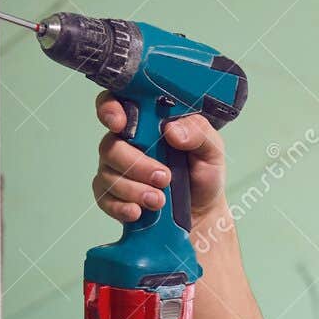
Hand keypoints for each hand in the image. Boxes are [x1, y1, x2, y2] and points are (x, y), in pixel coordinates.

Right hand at [91, 91, 227, 221]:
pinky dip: (121, 207)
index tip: (120, 123)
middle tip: (164, 177)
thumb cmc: (203, 174)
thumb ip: (198, 132)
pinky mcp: (114, 197)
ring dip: (134, 189)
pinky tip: (138, 211)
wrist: (203, 213)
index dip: (110, 110)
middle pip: (110, 146)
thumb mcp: (212, 149)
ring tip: (160, 200)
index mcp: (146, 123)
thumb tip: (172, 130)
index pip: (116, 104)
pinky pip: (105, 199)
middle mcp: (127, 144)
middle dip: (135, 164)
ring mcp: (117, 170)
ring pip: (108, 174)